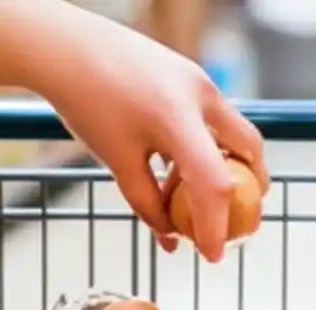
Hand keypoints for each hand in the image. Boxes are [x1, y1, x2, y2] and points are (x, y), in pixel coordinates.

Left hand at [38, 6, 268, 262]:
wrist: (65, 48)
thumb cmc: (87, 102)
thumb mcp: (117, 161)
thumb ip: (147, 203)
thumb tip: (169, 237)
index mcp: (179, 119)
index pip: (214, 183)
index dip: (217, 225)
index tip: (212, 256)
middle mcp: (200, 96)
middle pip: (249, 149)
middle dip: (250, 188)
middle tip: (239, 220)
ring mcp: (198, 82)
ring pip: (231, 133)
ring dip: (223, 167)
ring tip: (192, 200)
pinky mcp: (188, 76)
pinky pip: (210, 119)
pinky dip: (204, 146)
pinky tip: (176, 170)